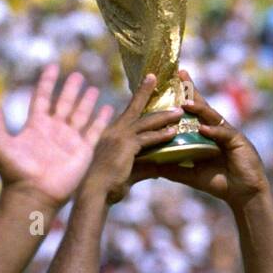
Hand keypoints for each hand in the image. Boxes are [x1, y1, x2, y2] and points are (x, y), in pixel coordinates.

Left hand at [0, 65, 115, 206]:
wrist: (33, 194)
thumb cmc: (13, 171)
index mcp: (35, 126)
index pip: (42, 98)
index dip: (47, 82)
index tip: (52, 67)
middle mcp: (54, 131)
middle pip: (64, 103)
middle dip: (70, 89)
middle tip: (77, 74)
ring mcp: (70, 141)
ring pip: (80, 115)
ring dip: (87, 101)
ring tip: (93, 88)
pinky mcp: (83, 151)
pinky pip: (94, 131)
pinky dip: (101, 119)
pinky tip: (108, 108)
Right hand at [81, 74, 181, 204]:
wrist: (93, 193)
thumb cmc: (105, 185)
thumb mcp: (127, 173)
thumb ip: (145, 167)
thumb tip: (159, 168)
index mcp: (110, 134)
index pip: (127, 113)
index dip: (136, 99)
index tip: (145, 86)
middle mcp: (113, 131)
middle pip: (134, 107)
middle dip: (145, 92)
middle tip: (156, 79)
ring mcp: (119, 137)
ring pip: (145, 122)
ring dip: (163, 116)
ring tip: (179, 111)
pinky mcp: (126, 146)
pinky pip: (147, 138)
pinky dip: (161, 135)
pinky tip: (173, 132)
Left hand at [141, 70, 268, 207]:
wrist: (243, 194)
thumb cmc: (220, 182)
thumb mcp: (192, 175)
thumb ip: (174, 168)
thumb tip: (152, 164)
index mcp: (206, 134)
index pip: (192, 113)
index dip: (182, 97)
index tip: (169, 82)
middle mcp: (216, 130)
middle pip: (202, 107)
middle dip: (191, 90)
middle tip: (180, 73)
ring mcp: (227, 134)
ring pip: (212, 117)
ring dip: (199, 109)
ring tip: (184, 102)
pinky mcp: (238, 141)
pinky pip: (223, 134)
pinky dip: (213, 132)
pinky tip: (203, 129)